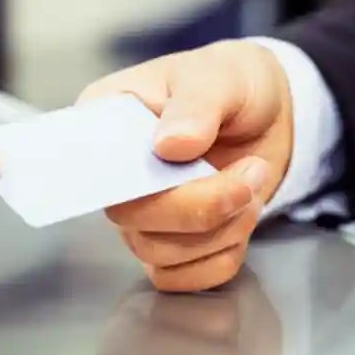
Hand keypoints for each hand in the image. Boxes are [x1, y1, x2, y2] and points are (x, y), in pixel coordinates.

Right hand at [78, 40, 292, 290]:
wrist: (269, 116)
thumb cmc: (231, 84)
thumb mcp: (220, 76)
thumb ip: (196, 104)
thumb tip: (169, 145)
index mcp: (105, 122)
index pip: (84, 161)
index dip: (119, 175)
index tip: (170, 165)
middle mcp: (114, 177)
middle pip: (129, 216)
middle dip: (200, 204)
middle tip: (251, 172)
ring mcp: (140, 218)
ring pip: (161, 253)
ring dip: (221, 228)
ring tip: (252, 183)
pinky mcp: (171, 248)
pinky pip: (184, 278)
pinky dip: (222, 255)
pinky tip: (243, 216)